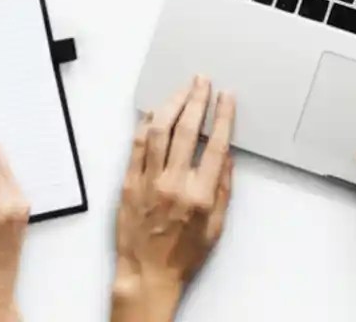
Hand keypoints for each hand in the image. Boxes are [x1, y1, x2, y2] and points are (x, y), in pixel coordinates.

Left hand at [112, 76, 236, 321]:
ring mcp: (148, 181)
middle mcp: (174, 184)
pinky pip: (136, 145)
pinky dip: (146, 125)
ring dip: (172, 105)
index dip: (223, 116)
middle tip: (202, 82)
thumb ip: (223, 189)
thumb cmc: (182, 255)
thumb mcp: (216, 226)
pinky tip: (156, 113)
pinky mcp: (129, 183)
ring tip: (182, 90)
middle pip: (188, 130)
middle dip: (197, 100)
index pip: (216, 145)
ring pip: (159, 131)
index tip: (227, 98)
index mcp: (200, 195)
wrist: (147, 274)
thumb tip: (226, 157)